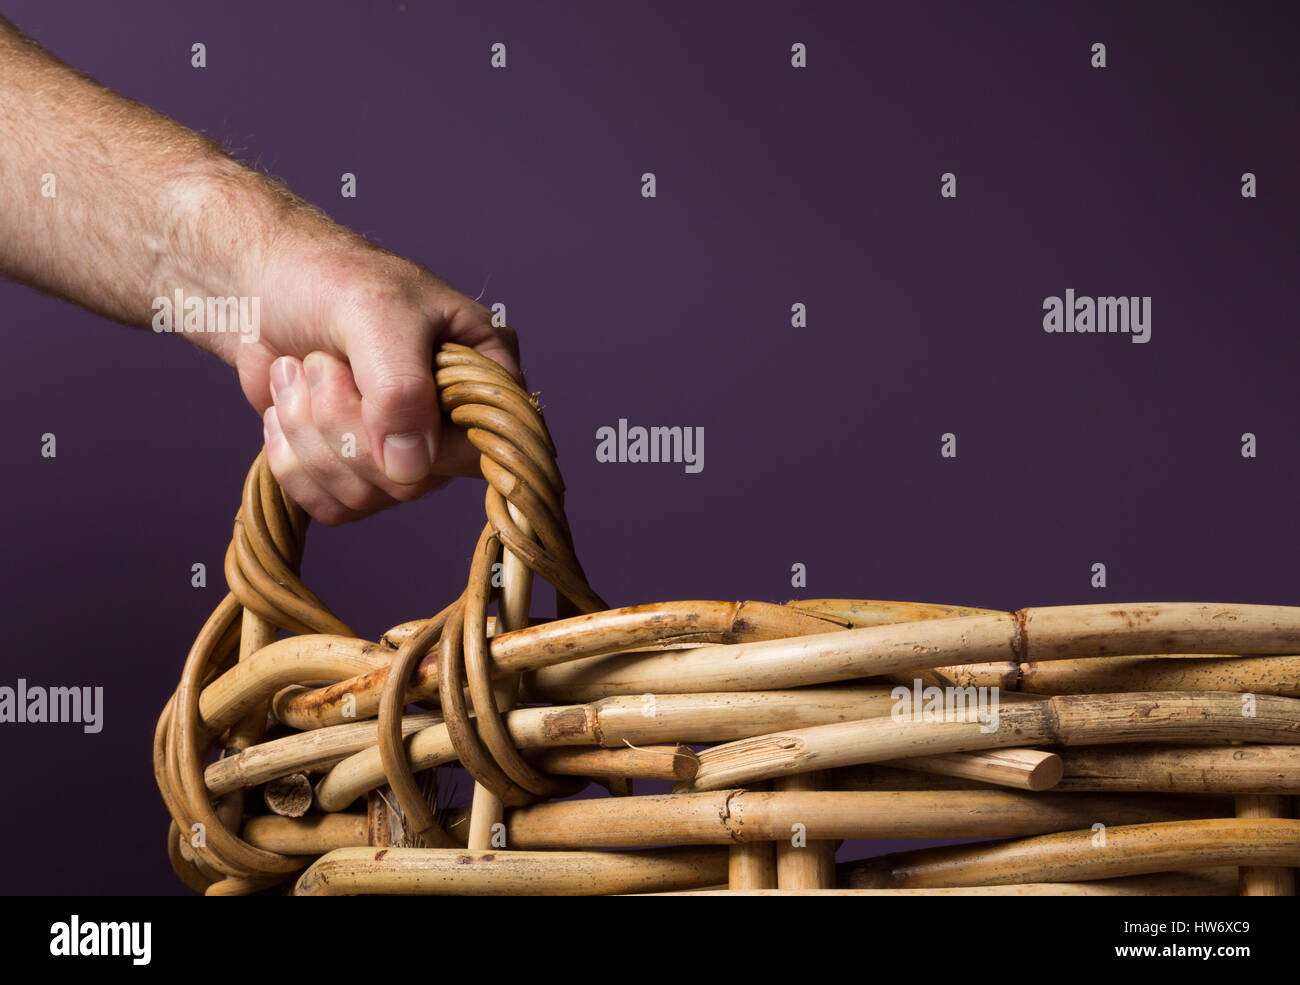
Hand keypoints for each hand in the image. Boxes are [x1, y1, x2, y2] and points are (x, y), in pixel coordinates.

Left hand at [174, 175, 520, 524]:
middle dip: (344, 426)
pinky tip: (286, 409)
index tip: (371, 392)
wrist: (256, 284)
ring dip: (309, 437)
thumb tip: (409, 470)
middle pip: (412, 481)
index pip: (483, 444)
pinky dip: (293, 461)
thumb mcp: (375, 314)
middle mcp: (451, 421)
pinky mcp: (356, 471)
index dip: (425, 440)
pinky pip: (333, 507)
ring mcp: (404, 452)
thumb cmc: (327, 278)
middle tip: (319, 363)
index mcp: (483, 372)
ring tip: (299, 372)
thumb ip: (401, 389)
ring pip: (367, 496)